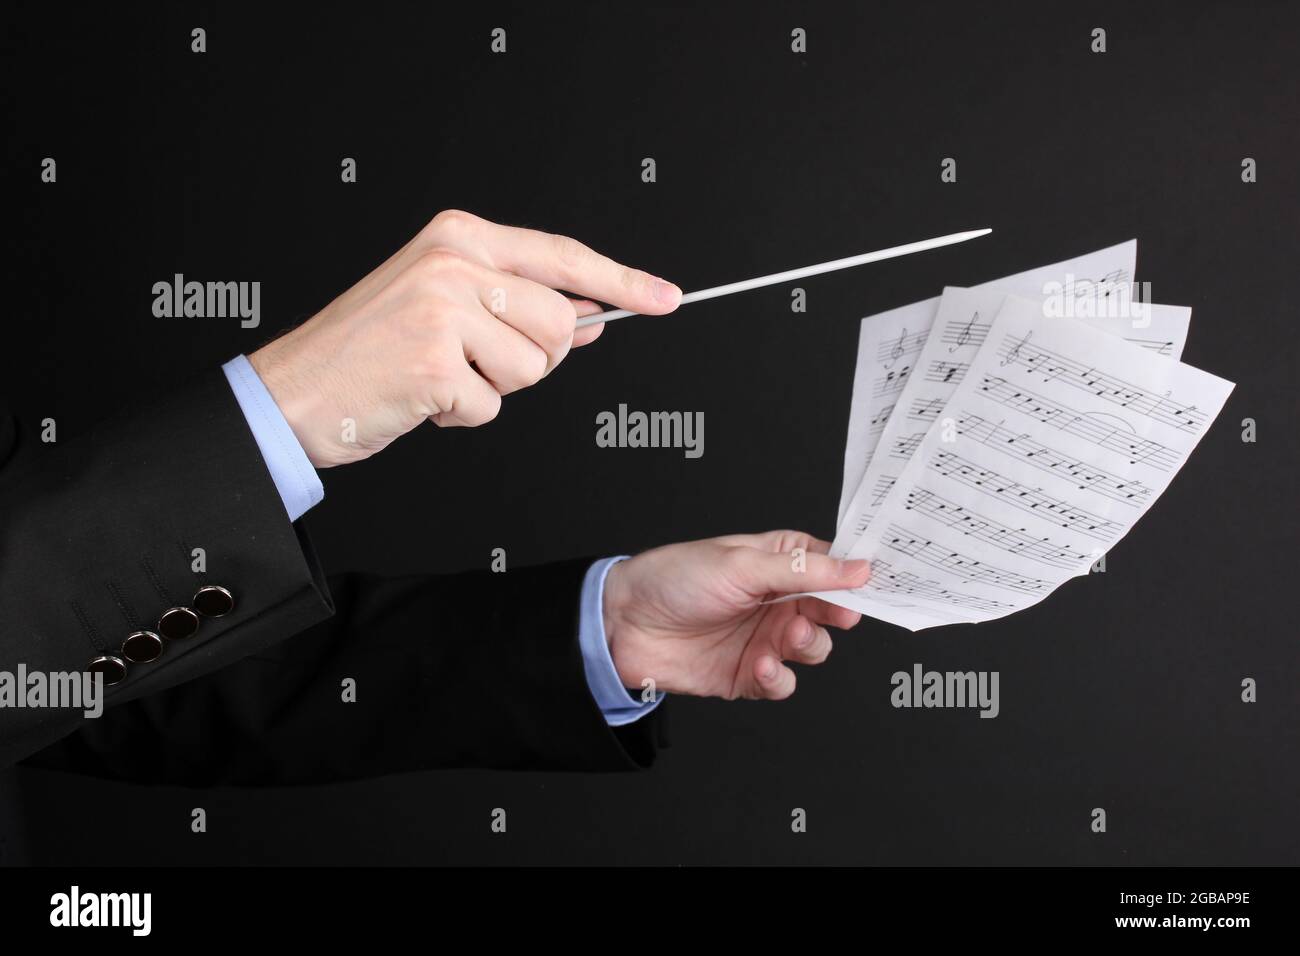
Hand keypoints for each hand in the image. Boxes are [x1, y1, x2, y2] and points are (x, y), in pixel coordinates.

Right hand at [249, 210, 681, 466]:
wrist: (294, 391)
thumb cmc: (370, 350)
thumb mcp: (444, 304)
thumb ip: (519, 302)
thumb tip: (592, 317)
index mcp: (459, 235)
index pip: (563, 256)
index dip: (621, 282)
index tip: (666, 299)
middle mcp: (454, 262)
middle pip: (558, 325)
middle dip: (531, 358)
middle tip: (471, 359)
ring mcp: (444, 310)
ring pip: (533, 368)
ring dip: (494, 387)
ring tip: (440, 374)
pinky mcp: (435, 364)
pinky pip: (493, 406)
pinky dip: (462, 416)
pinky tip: (421, 397)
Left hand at [602, 531, 871, 700]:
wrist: (625, 624)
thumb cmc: (675, 578)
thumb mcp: (743, 564)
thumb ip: (805, 571)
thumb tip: (860, 568)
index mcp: (779, 562)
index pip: (834, 568)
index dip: (857, 577)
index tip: (879, 586)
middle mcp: (777, 600)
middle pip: (832, 612)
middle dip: (836, 616)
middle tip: (834, 616)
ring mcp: (765, 638)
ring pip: (814, 650)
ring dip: (808, 646)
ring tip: (786, 637)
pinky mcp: (748, 675)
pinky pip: (783, 683)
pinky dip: (779, 678)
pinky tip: (760, 667)